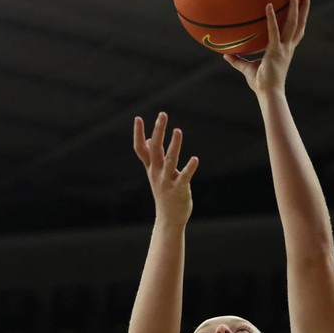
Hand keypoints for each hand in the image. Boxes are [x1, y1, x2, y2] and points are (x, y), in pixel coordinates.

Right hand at [132, 112, 197, 226]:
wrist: (169, 218)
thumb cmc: (164, 193)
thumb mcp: (156, 174)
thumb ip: (154, 157)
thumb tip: (151, 140)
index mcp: (151, 168)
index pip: (141, 149)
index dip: (138, 134)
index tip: (138, 118)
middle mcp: (157, 173)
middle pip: (155, 149)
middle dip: (158, 131)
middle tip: (163, 114)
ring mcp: (167, 181)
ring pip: (169, 160)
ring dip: (174, 145)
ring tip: (177, 130)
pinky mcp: (179, 189)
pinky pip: (184, 177)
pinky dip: (189, 168)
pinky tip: (195, 159)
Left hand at [225, 0, 309, 94]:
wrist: (267, 94)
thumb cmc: (260, 84)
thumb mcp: (247, 69)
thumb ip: (237, 60)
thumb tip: (225, 54)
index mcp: (286, 49)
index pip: (296, 30)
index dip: (301, 17)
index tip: (304, 3)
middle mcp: (288, 47)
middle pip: (300, 23)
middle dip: (304, 6)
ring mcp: (284, 48)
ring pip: (293, 24)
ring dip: (295, 6)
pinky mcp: (276, 51)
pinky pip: (273, 31)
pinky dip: (271, 19)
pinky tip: (268, 5)